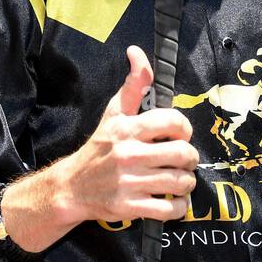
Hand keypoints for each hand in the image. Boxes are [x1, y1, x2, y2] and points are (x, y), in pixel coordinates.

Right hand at [60, 45, 199, 224]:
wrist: (71, 187)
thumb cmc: (98, 148)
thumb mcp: (113, 114)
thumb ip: (132, 85)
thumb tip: (137, 52)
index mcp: (128, 129)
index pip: (173, 122)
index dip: (185, 128)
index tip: (181, 135)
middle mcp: (129, 154)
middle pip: (183, 154)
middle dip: (190, 158)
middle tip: (185, 160)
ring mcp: (130, 182)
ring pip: (180, 181)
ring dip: (187, 182)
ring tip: (180, 180)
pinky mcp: (130, 207)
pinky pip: (169, 209)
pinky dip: (179, 207)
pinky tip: (174, 201)